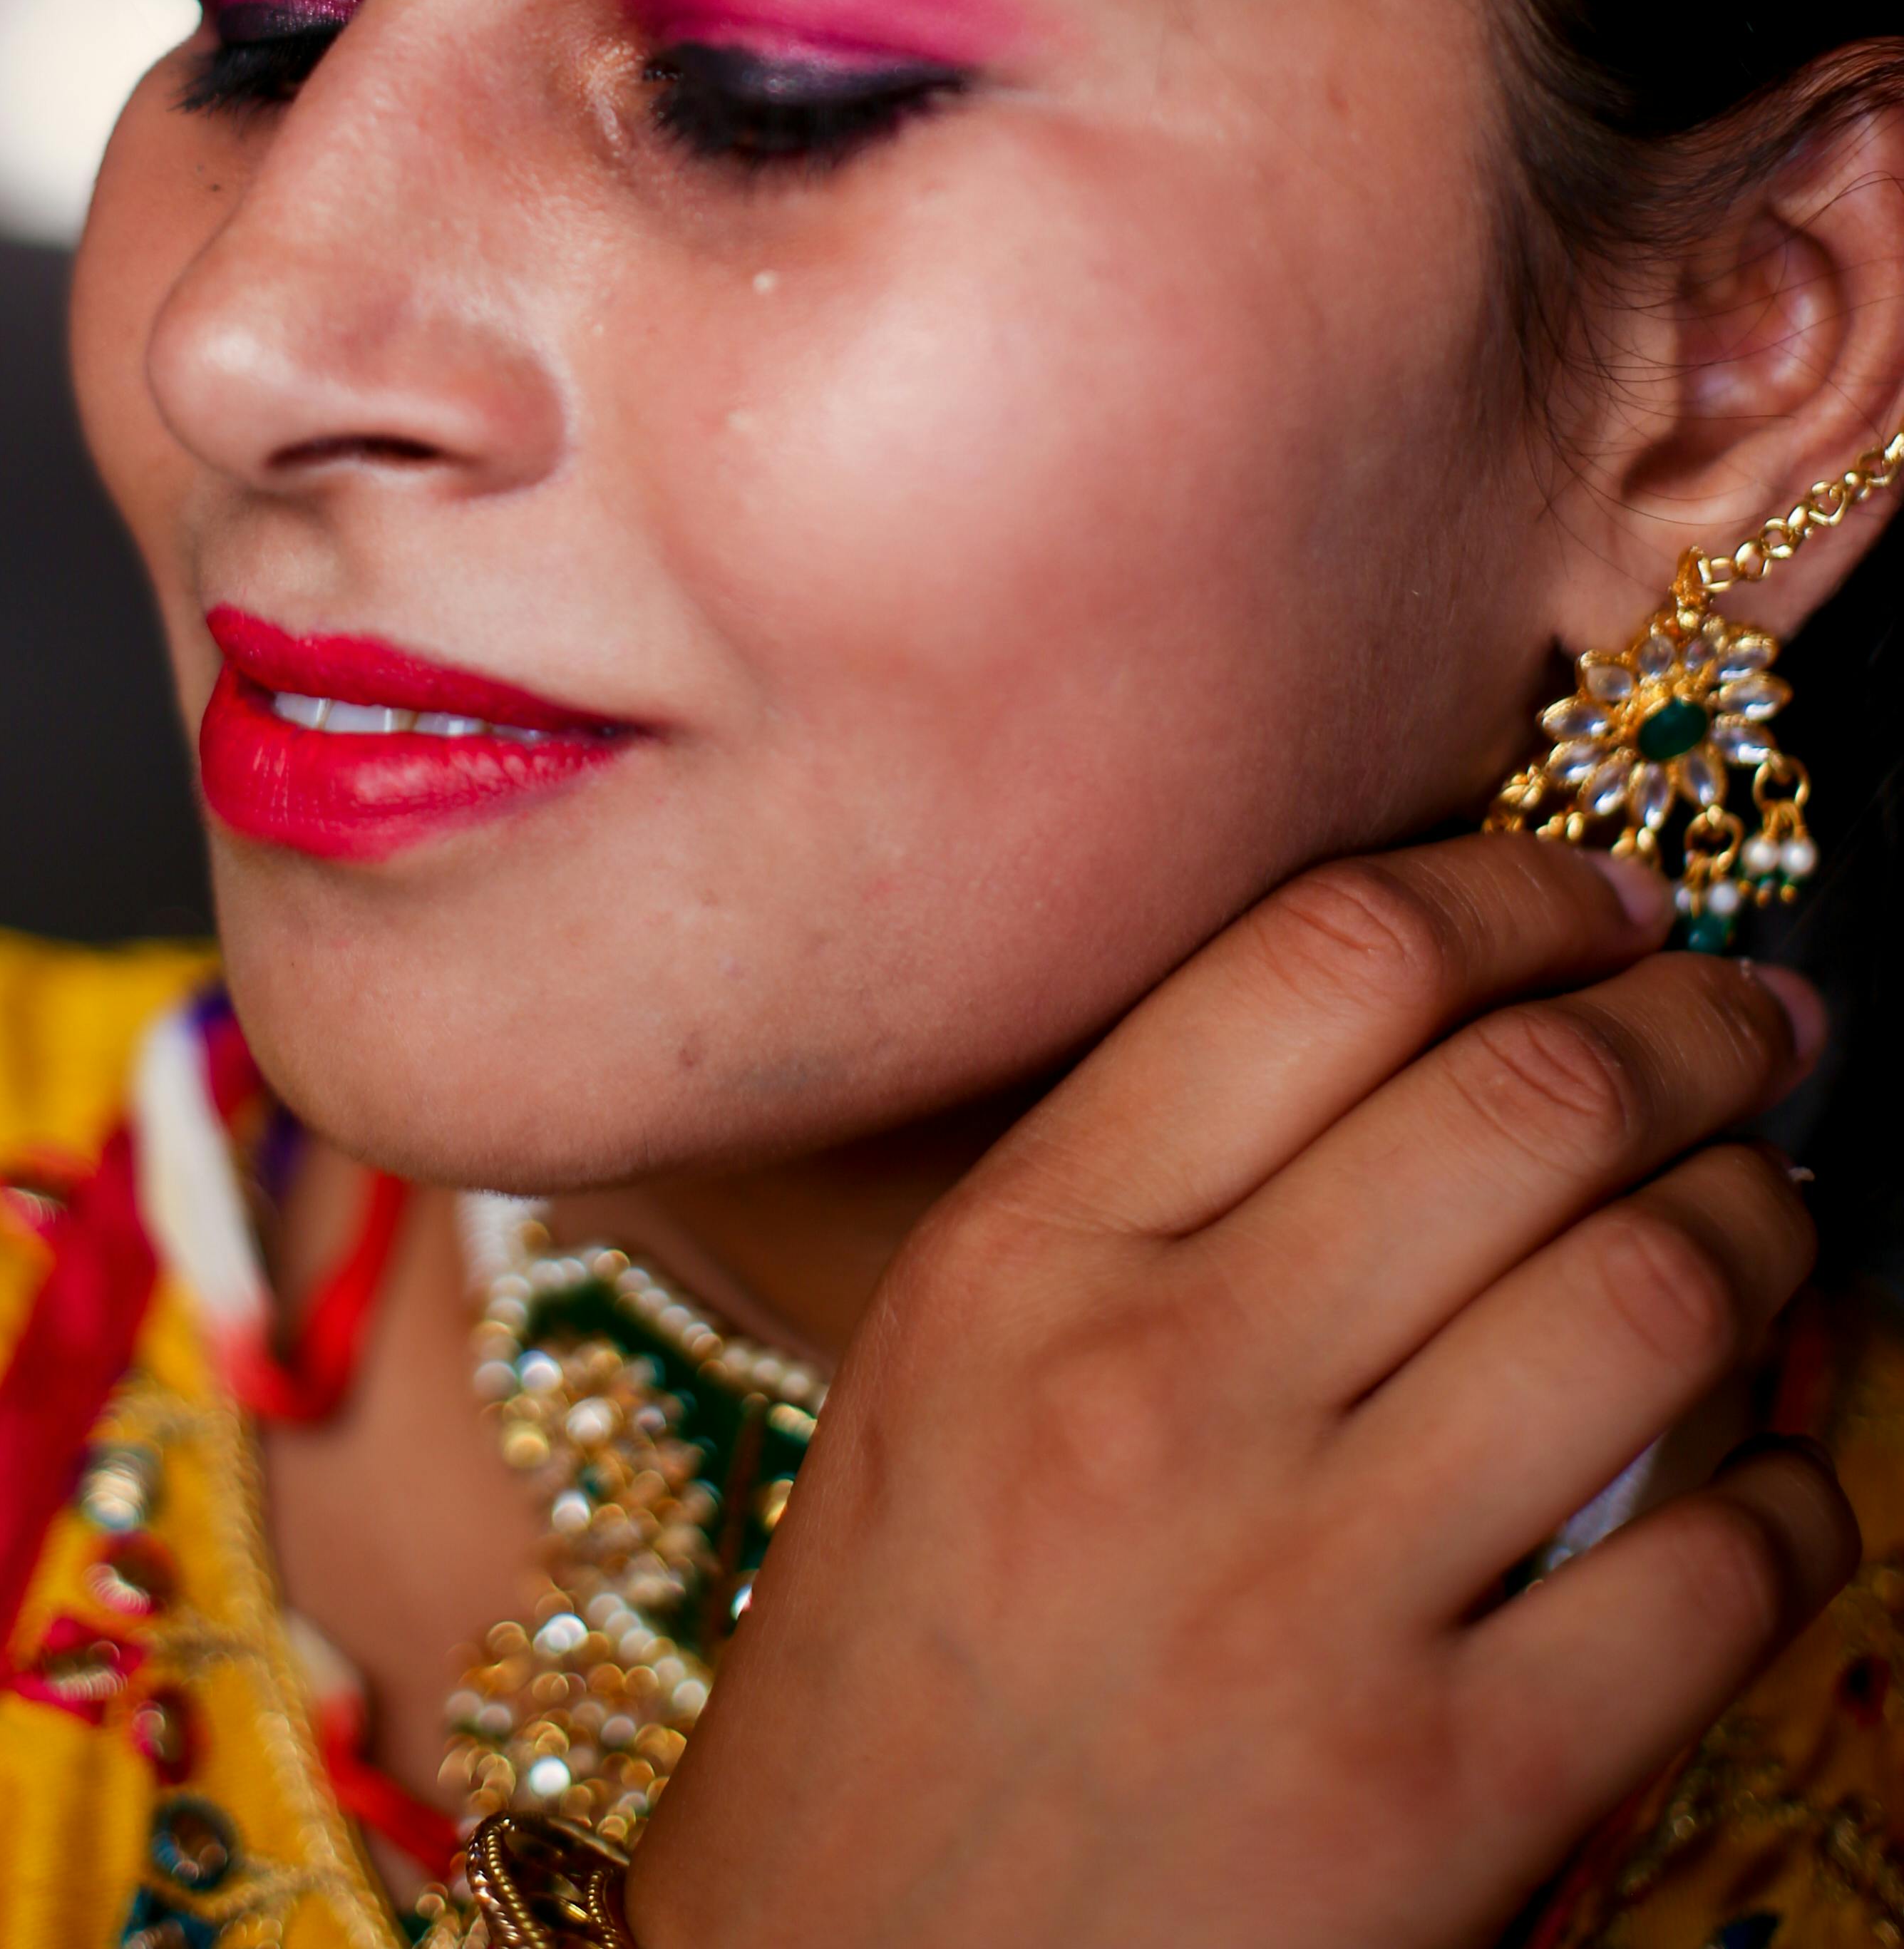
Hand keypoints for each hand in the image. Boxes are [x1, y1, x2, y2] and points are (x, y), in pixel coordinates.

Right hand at [628, 836, 1853, 1948]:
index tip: (1604, 900)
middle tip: (1754, 1024)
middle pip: (1522, 1094)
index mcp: (1018, 1262)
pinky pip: (1714, 1569)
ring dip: (1764, 1225)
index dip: (1519, 892)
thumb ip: (1141, 1205)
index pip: (1326, 961)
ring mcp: (1306, 1592)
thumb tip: (1433, 1046)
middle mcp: (1157, 1389)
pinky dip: (1793, 1497)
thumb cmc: (896, 1690)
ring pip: (1649, 1292)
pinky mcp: (1443, 1797)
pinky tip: (1774, 1483)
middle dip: (1693, 1030)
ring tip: (1774, 1214)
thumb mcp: (943, 1380)